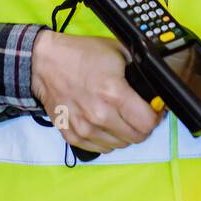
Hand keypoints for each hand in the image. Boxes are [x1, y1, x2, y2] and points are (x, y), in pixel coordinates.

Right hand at [31, 29, 165, 153]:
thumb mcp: (118, 52)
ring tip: (118, 115)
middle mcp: (99, 115)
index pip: (148, 122)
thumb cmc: (81, 55)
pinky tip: (103, 122)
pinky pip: (100, 148)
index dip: (155, 115)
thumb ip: (140, 71)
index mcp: (113, 93)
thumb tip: (155, 89)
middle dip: (142, 125)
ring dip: (124, 133)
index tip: (153, 109)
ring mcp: (84, 128)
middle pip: (137, 137)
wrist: (45, 63)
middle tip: (136, 112)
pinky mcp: (72, 135)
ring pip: (120, 145)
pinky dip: (106, 138)